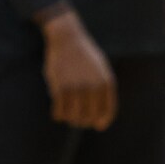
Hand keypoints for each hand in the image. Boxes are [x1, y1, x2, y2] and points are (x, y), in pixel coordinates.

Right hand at [41, 9, 116, 129]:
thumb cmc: (84, 54)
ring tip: (67, 117)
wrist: (67, 37)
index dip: (102, 121)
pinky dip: (58, 115)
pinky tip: (57, 113)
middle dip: (84, 121)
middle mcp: (94, 86)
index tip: (97, 126)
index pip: (108, 111)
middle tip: (77, 120)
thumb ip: (103, 91)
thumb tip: (100, 121)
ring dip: (71, 120)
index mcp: (106, 82)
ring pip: (75, 116)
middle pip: (90, 116)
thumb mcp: (101, 69)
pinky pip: (60, 110)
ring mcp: (77, 87)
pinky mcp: (61, 86)